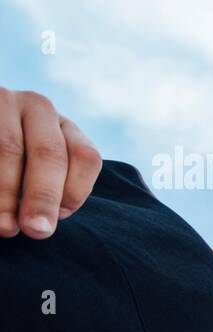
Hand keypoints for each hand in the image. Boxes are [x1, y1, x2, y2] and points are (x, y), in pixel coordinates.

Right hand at [0, 87, 100, 238]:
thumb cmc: (14, 167)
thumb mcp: (39, 171)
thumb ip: (52, 190)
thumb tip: (41, 226)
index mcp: (64, 126)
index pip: (85, 156)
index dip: (75, 191)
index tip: (59, 218)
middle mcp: (37, 107)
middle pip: (49, 153)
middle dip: (43, 197)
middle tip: (36, 231)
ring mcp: (3, 100)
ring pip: (9, 149)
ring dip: (7, 194)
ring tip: (4, 228)